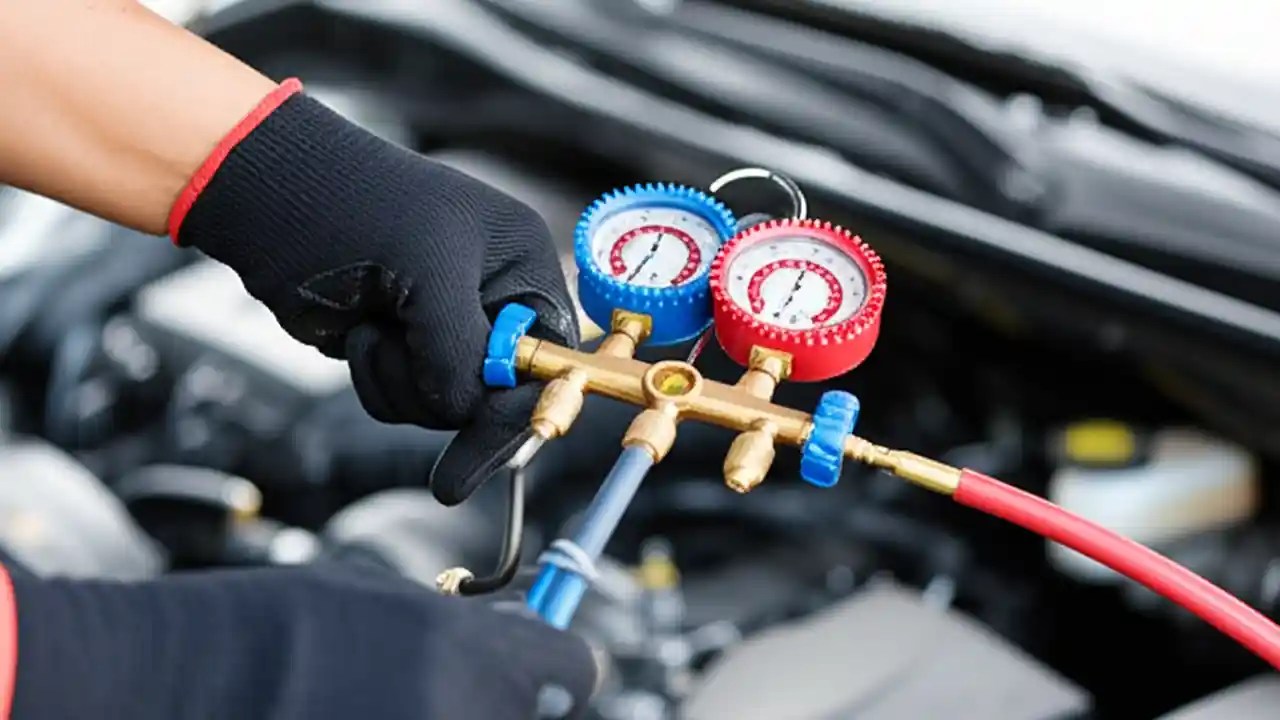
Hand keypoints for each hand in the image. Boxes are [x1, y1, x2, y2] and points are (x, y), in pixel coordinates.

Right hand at [10, 562, 596, 718]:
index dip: (552, 663)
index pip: (574, 672)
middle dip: (493, 702)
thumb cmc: (266, 626)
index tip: (531, 664)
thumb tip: (527, 632)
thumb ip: (464, 624)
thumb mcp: (377, 598)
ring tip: (373, 700)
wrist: (157, 683)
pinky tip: (351, 714)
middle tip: (428, 685)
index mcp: (466, 659)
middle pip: (523, 717)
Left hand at [174, 88, 578, 504]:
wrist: (266, 193)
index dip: (524, 403)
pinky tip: (359, 336)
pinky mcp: (400, 347)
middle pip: (499, 393)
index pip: (550, 355)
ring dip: (404, 382)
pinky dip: (379, 382)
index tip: (491, 438)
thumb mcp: (428, 276)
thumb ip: (463, 354)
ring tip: (374, 327)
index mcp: (520, 266)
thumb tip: (469, 414)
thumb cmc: (356, 208)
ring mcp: (442, 326)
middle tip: (441, 448)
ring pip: (447, 404)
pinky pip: (405, 401)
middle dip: (450, 394)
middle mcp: (490, 299)